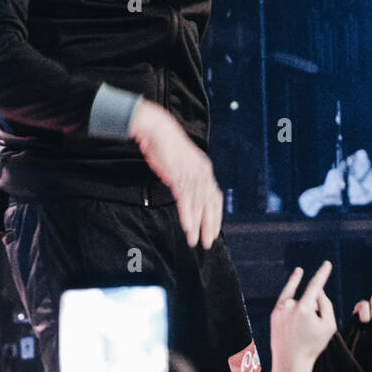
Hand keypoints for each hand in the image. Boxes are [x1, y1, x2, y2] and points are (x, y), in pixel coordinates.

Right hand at [130, 99, 223, 248]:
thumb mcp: (180, 163)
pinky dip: (188, 216)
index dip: (215, 215)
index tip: (213, 230)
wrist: (156, 129)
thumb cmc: (164, 146)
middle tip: (208, 242)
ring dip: (198, 225)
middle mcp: (202, 172)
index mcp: (204, 169)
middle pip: (210, 204)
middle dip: (210, 224)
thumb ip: (186, 177)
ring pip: (199, 205)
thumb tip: (186, 191)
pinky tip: (188, 228)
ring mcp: (191, 174)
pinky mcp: (179, 175)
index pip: (215, 197)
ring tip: (196, 241)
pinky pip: (186, 200)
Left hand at [269, 261, 335, 371]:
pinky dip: (293, 288)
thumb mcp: (329, 326)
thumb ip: (326, 304)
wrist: (290, 363)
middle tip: (312, 330)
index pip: (316, 285)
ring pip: (299, 300)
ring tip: (303, 329)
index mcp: (304, 308)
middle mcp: (290, 305)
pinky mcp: (274, 313)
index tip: (327, 263)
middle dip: (315, 307)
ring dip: (305, 308)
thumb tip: (318, 291)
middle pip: (309, 297)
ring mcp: (280, 309)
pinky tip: (299, 272)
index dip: (322, 273)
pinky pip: (287, 298)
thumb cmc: (312, 345)